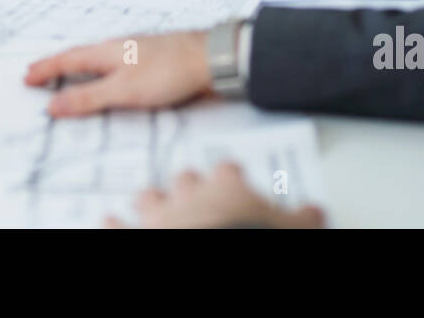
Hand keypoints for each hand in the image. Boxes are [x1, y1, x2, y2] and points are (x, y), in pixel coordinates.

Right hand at [25, 31, 211, 115]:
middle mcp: (117, 47)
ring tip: (65, 74)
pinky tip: (108, 76)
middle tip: (37, 74)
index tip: (26, 78)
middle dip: (57, 66)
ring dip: (77, 67)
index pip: (67, 60)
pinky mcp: (150, 58)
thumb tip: (52, 105)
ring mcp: (135, 51)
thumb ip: (88, 98)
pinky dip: (99, 71)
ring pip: (98, 58)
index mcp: (106, 51)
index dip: (46, 70)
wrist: (210, 57)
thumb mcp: (123, 91)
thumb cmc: (168, 71)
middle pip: (80, 56)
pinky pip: (114, 64)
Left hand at [106, 162, 325, 228]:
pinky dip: (111, 225)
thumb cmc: (254, 235)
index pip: (228, 171)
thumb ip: (303, 216)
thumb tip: (317, 212)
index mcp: (227, 187)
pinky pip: (116, 226)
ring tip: (150, 204)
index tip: (231, 182)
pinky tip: (106, 221)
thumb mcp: (293, 227)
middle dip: (187, 186)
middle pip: (185, 178)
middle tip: (191, 195)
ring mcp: (161, 214)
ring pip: (149, 197)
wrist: (222, 252)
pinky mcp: (135, 234)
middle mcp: (191, 193)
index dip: (229, 178)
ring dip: (150, 201)